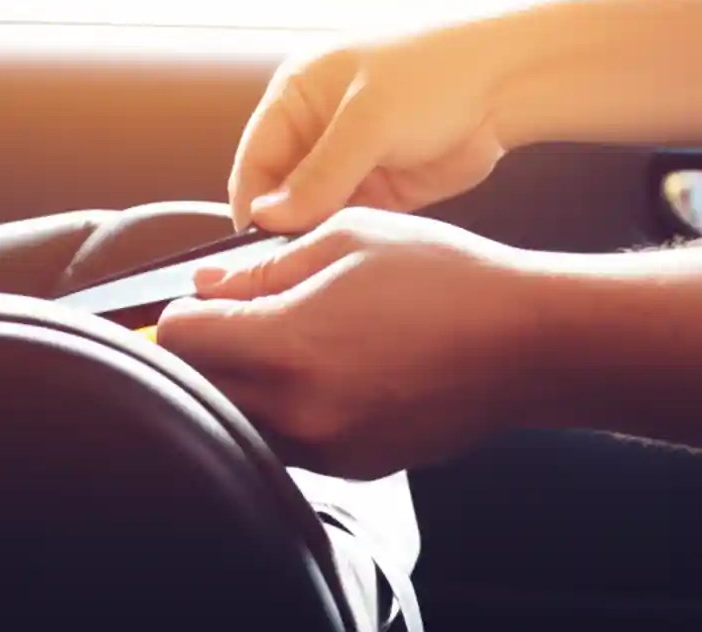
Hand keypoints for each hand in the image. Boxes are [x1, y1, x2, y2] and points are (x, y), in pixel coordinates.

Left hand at [156, 208, 540, 479]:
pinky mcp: (351, 467)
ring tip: (282, 346)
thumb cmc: (441, 277)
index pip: (180, 341)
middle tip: (233, 321)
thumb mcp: (345, 240)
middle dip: (203, 352)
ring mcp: (325, 447)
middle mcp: (298, 409)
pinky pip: (284, 443)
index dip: (182, 313)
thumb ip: (260, 267)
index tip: (204, 301)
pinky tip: (320, 376)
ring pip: (238, 422)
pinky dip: (280, 412)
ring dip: (238, 386)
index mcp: (288, 345)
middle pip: (199, 388)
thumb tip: (204, 284)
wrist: (527, 344)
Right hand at [229, 25, 514, 231]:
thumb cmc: (436, 75)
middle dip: (283, 220)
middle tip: (289, 255)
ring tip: (320, 254)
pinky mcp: (377, 186)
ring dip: (314, 231)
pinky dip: (343, 234)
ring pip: (311, 209)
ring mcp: (346, 159)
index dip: (252, 199)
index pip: (254, 156)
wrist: (511, 83)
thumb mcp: (368, 122)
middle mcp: (314, 128)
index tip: (254, 241)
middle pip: (278, 188)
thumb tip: (267, 216)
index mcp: (296, 94)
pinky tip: (347, 247)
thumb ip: (317, 176)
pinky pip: (345, 218)